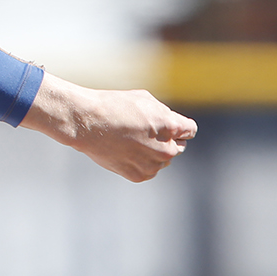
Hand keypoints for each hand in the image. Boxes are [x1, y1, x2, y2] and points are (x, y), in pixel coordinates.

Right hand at [19, 73, 196, 182]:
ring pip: (162, 160)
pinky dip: (140, 161)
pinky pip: (148, 169)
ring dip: (153, 152)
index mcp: (171, 127)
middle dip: (167, 140)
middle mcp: (166, 149)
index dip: (179, 126)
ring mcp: (153, 165)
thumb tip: (174, 125)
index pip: (189, 130)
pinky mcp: (139, 175)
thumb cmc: (114, 106)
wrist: (87, 123)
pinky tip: (125, 149)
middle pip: (177, 147)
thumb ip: (166, 114)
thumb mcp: (145, 100)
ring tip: (130, 140)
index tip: (167, 125)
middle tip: (145, 132)